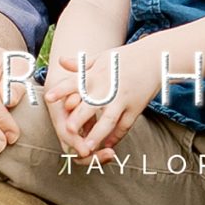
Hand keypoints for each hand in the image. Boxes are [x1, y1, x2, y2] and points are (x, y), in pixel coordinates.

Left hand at [45, 42, 157, 164]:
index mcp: (97, 74)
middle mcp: (109, 87)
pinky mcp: (136, 107)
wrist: (156, 58)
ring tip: (88, 147)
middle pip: (92, 104)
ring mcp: (123, 99)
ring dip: (99, 133)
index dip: (62, 90)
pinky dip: (117, 136)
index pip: (76, 82)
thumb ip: (80, 64)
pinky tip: (107, 146)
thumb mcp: (102, 57)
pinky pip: (125, 125)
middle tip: (68, 130)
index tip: (48, 97)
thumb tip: (60, 61)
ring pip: (110, 119)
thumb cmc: (124, 58)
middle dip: (80, 117)